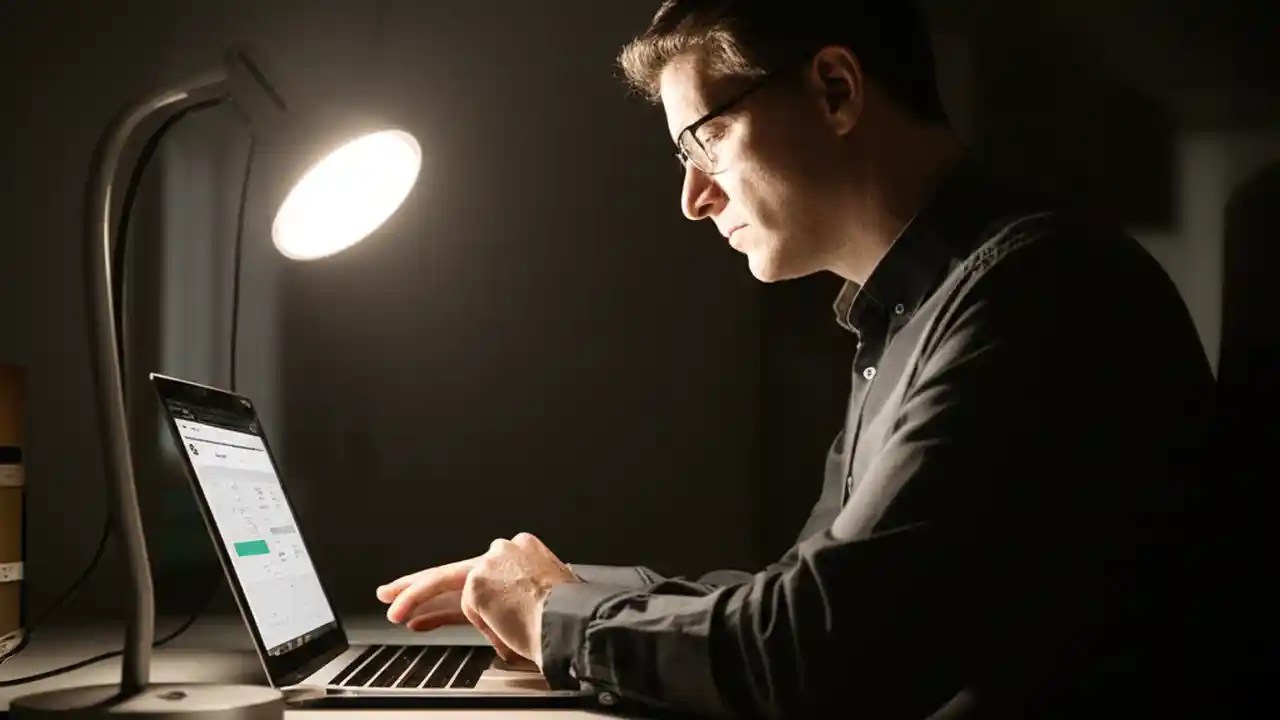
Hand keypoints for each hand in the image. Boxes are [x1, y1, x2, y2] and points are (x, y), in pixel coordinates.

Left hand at [376, 533, 579, 667]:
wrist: (573, 617)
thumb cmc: (567, 615)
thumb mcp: (542, 601)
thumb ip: (512, 601)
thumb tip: (493, 618)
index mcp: (524, 554)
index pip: (480, 572)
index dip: (457, 589)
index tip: (441, 601)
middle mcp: (506, 551)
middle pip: (454, 569)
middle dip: (418, 583)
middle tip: (392, 592)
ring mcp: (490, 563)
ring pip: (445, 583)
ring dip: (416, 598)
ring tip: (395, 610)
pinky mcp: (478, 581)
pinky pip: (467, 612)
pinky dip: (482, 628)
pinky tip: (495, 635)